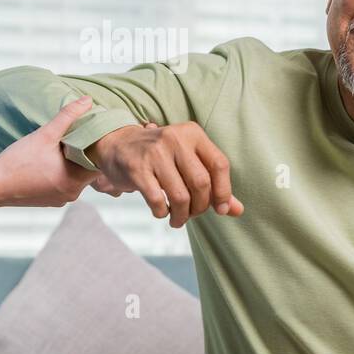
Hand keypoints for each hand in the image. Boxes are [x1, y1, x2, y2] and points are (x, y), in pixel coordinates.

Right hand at [0, 97, 100, 206]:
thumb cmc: (17, 162)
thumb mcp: (44, 135)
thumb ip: (68, 116)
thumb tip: (88, 100)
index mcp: (76, 179)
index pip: (99, 163)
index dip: (96, 147)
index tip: (90, 135)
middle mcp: (73, 193)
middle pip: (88, 171)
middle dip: (83, 155)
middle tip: (76, 138)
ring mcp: (61, 199)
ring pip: (75, 178)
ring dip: (71, 164)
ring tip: (62, 149)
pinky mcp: (50, 202)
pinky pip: (63, 185)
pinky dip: (60, 174)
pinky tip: (49, 163)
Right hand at [88, 120, 243, 227]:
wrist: (117, 145)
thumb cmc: (160, 157)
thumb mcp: (187, 161)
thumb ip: (213, 183)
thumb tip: (237, 210)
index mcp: (192, 133)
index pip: (220, 164)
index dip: (224, 191)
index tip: (221, 209)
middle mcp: (175, 138)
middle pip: (201, 183)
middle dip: (200, 207)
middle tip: (193, 214)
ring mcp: (155, 153)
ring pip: (180, 195)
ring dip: (182, 215)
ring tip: (177, 219)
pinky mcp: (137, 168)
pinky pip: (157, 200)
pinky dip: (162, 212)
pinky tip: (161, 211)